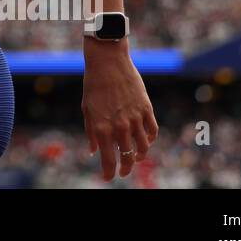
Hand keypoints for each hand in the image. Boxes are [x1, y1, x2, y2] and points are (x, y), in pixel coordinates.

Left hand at [81, 40, 157, 181]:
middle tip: (123, 172)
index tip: (108, 178)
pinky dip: (150, 139)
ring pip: (143, 147)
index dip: (109, 172)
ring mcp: (135, 118)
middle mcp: (120, 126)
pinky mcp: (146, 108)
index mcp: (102, 127)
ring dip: (140, 156)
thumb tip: (93, 151)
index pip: (108, 159)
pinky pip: (153, 131)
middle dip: (126, 168)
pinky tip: (145, 141)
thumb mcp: (87, 109)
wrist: (108, 62)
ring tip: (135, 158)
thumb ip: (91, 132)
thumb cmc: (93, 85)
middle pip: (128, 157)